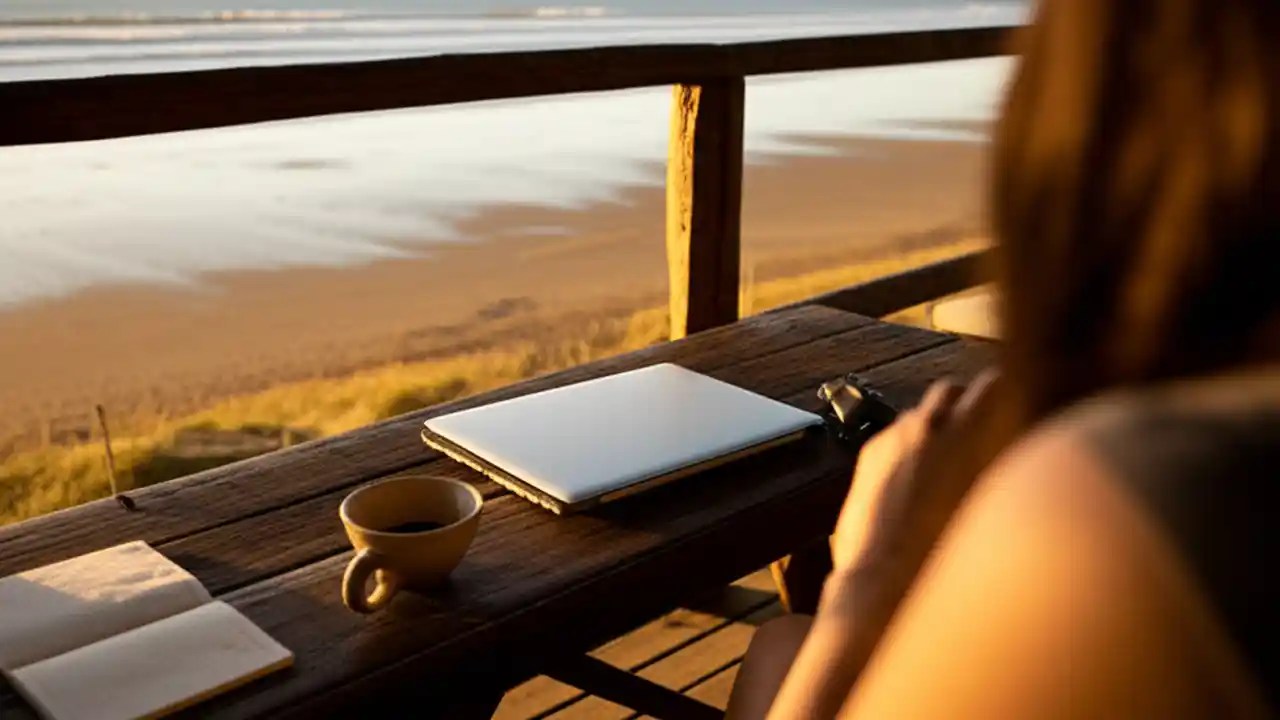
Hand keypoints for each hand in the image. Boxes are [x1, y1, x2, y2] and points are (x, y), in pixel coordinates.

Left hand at [830, 371, 999, 573]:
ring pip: (920, 412)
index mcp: (973, 430)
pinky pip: (893, 434)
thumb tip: (1012, 450)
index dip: (1003, 391)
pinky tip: (911, 479)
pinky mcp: (871, 451)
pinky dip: (906, 446)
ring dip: (932, 424)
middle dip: (962, 403)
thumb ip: (1005, 461)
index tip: (1010, 403)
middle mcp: (933, 423)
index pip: (994, 383)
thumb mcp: (998, 501)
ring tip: (942, 460)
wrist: (890, 576)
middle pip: (951, 390)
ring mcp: (897, 435)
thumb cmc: (954, 553)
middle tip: (974, 431)